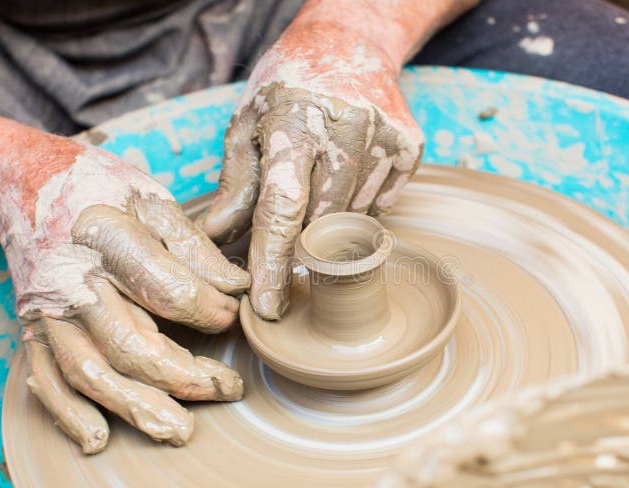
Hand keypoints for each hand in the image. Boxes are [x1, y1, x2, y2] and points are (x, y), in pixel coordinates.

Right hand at [0, 141, 248, 452]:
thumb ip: (193, 246)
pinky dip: (69, 415)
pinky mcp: (32, 330)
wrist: (24, 185)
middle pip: (130, 344)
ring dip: (137, 407)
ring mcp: (47, 311)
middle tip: (229, 388)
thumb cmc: (99, 189)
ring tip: (182, 430)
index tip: (234, 314)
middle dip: (185, 376)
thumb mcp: (152, 198)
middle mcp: (72, 279)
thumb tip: (236, 288)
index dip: (212, 310)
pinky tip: (99, 438)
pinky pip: (47, 380)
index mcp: (107, 237)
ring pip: (91, 373)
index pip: (169, 289)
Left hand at [200, 16, 423, 319]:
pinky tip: (348, 175)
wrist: (350, 40)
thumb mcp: (248, 120)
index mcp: (295, 120)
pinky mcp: (409, 145)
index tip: (268, 306)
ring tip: (317, 183)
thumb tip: (219, 237)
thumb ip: (237, 182)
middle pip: (323, 222)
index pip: (283, 207)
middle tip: (286, 247)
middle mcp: (346, 126)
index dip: (273, 262)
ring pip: (355, 217)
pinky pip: (384, 203)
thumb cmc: (288, 84)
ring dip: (330, 221)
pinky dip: (362, 203)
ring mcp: (384, 135)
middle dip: (301, 247)